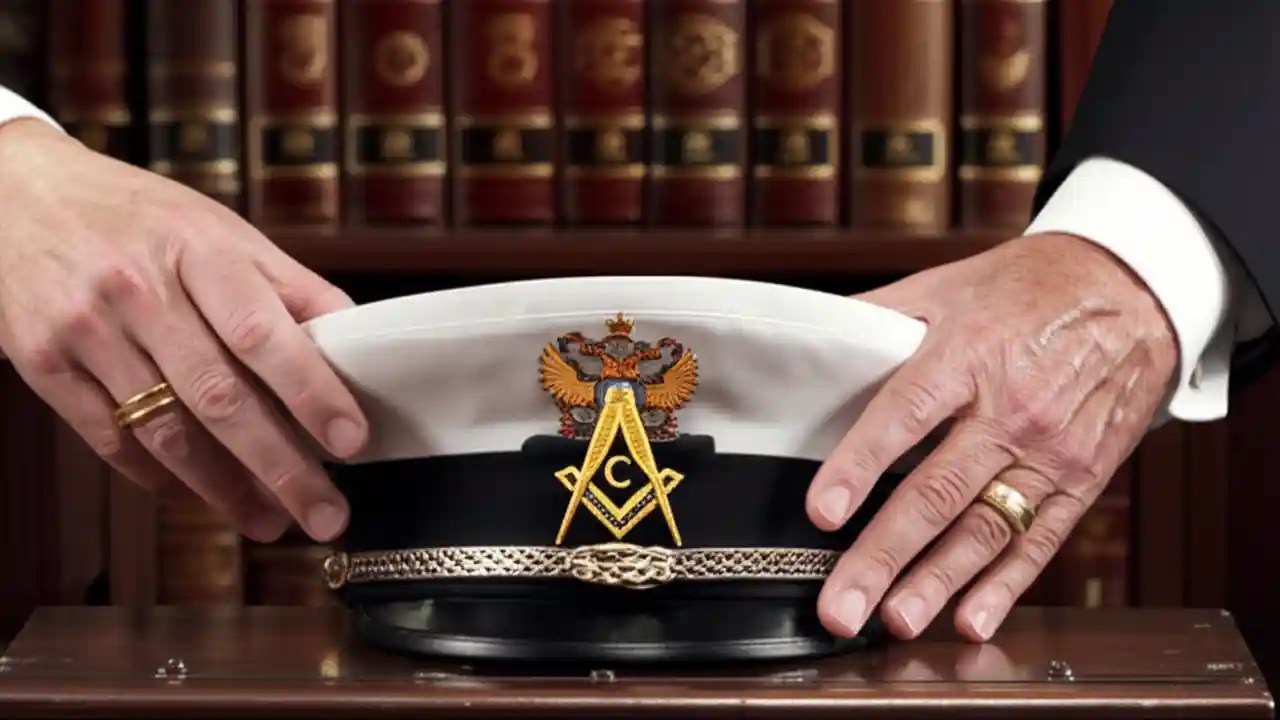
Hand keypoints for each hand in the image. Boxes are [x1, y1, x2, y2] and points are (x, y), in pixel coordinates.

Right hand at [0, 119, 365, 541]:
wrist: (20, 194)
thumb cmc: (141, 218)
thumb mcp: (220, 230)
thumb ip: (288, 286)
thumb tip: (357, 340)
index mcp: (198, 249)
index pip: (261, 332)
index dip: (309, 390)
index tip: (351, 439)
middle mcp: (138, 290)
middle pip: (218, 396)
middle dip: (280, 465)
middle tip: (326, 514)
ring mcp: (86, 330)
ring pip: (166, 430)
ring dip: (226, 489)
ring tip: (272, 520)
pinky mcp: (43, 365)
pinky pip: (112, 440)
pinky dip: (162, 477)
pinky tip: (203, 496)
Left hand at [807, 233, 1177, 641]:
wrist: (1130, 290)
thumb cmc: (1025, 288)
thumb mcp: (946, 285)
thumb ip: (877, 316)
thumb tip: (809, 341)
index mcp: (967, 355)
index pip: (904, 416)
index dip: (860, 466)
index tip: (821, 514)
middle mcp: (1010, 410)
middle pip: (938, 492)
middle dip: (884, 556)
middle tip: (841, 607)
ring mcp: (1051, 451)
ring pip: (986, 528)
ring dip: (937, 582)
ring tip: (894, 622)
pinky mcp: (1082, 479)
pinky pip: (1040, 540)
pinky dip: (1005, 586)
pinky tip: (970, 621)